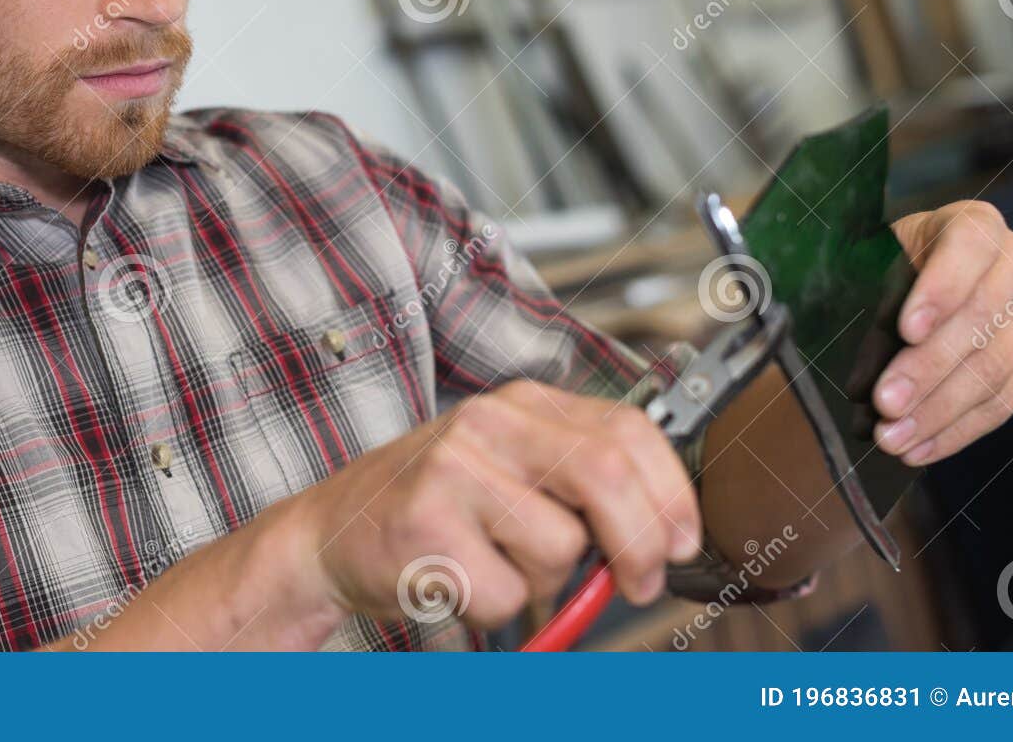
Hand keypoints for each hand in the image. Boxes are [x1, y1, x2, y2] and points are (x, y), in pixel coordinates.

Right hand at [290, 379, 701, 630]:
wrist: (329, 532)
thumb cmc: (432, 508)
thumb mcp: (509, 471)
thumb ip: (579, 484)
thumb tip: (666, 533)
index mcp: (521, 404)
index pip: (627, 429)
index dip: (671, 492)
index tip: (683, 541)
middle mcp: (489, 423)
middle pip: (606, 474)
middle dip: (640, 543)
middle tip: (639, 582)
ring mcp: (454, 468)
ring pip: (557, 546)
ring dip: (543, 582)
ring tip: (498, 567)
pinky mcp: (426, 522)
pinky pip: (504, 591)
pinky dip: (494, 608)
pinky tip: (460, 580)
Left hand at [879, 201, 1012, 464]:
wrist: (935, 276)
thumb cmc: (898, 270)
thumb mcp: (879, 270)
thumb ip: (875, 314)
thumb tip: (864, 389)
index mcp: (974, 224)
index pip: (966, 249)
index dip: (939, 291)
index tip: (905, 331)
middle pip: (980, 320)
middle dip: (927, 370)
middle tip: (884, 405)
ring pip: (995, 369)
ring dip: (939, 412)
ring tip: (892, 439)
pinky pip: (1010, 400)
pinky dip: (959, 430)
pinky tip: (921, 448)